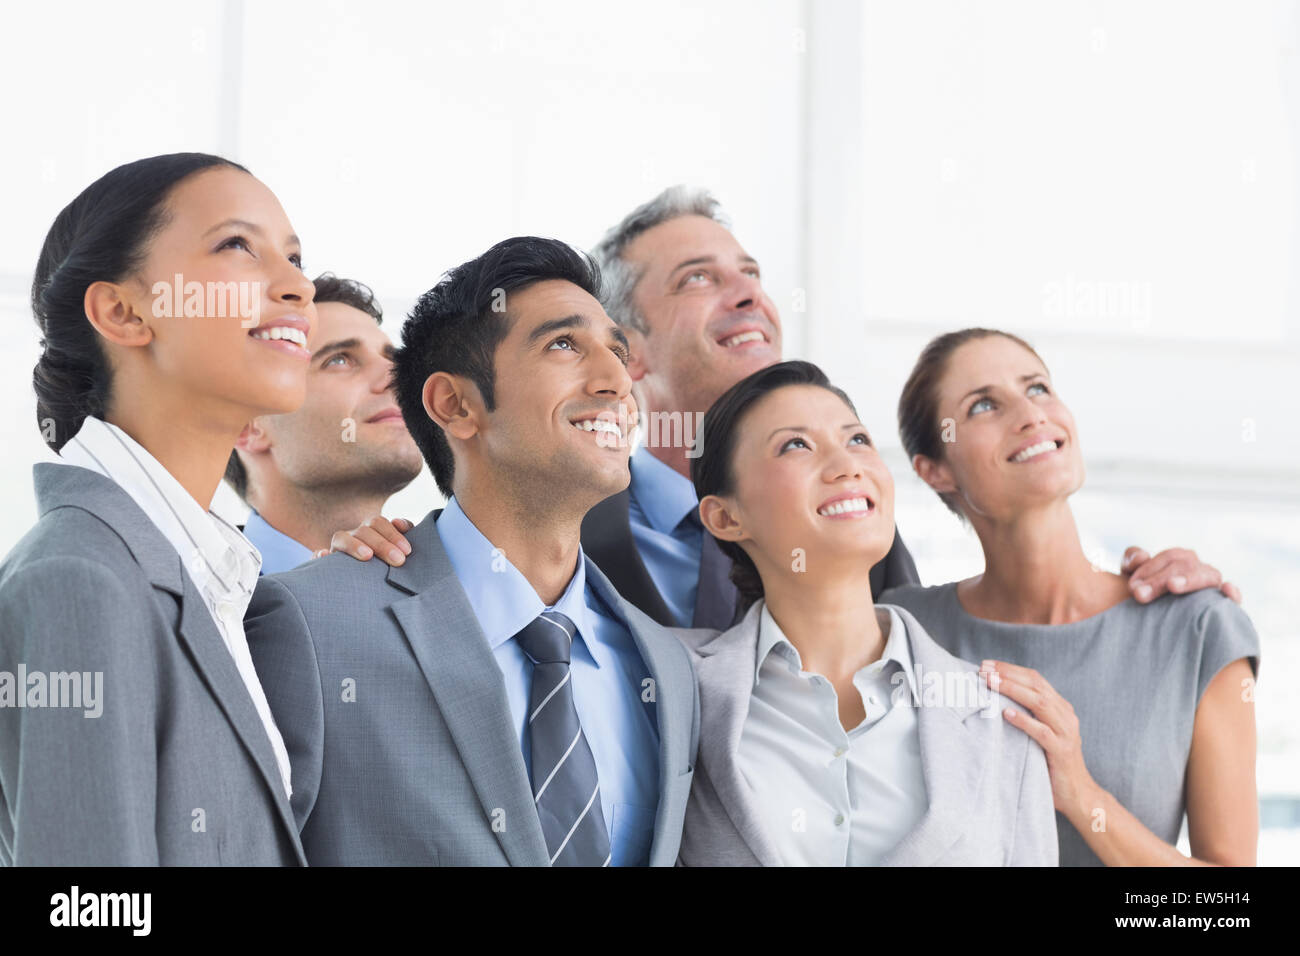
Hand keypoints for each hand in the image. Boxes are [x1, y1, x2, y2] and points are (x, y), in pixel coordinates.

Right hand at [315, 516, 413, 565]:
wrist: (365, 594)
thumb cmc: (387, 570)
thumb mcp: (397, 555)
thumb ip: (402, 541)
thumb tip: (402, 524)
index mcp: (370, 531)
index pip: (378, 523)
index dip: (393, 534)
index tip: (407, 550)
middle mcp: (353, 537)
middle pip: (364, 531)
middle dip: (382, 544)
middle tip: (398, 560)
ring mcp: (338, 549)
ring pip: (340, 537)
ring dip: (354, 545)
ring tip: (367, 556)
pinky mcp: (324, 564)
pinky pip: (317, 556)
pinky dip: (319, 555)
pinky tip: (324, 557)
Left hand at [980, 660, 1095, 816]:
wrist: (1078, 795)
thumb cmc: (1051, 763)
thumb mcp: (1040, 733)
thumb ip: (1027, 715)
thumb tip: (993, 699)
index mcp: (1060, 707)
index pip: (1035, 679)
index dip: (1011, 669)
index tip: (986, 664)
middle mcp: (1065, 715)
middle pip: (1036, 685)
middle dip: (1008, 674)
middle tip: (983, 668)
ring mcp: (1066, 733)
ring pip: (1040, 703)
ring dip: (1012, 690)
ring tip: (991, 682)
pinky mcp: (1062, 751)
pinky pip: (1043, 732)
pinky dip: (1024, 721)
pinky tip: (1006, 713)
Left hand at [1121, 546, 1241, 604]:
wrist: (1150, 615)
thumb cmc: (1143, 591)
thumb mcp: (1133, 575)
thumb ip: (1131, 560)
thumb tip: (1142, 557)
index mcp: (1179, 559)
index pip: (1170, 557)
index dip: (1150, 568)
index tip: (1132, 586)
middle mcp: (1198, 568)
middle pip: (1185, 566)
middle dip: (1160, 579)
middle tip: (1139, 594)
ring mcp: (1211, 585)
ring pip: (1208, 576)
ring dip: (1189, 580)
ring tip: (1172, 586)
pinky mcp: (1223, 604)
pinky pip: (1234, 597)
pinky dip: (1233, 592)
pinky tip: (1227, 591)